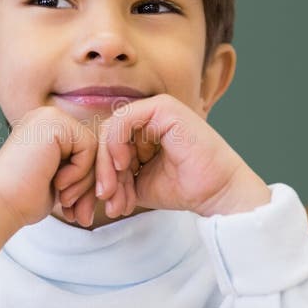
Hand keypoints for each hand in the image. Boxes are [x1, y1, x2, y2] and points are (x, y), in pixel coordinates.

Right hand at [0, 107, 98, 228]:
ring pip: (94, 149)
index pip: (86, 150)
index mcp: (46, 127)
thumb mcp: (61, 179)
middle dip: (89, 183)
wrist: (0, 205)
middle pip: (93, 148)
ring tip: (65, 198)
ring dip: (84, 181)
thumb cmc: (25, 199)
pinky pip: (89, 147)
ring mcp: (49, 116)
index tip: (75, 207)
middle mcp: (47, 116)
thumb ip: (80, 166)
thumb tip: (113, 170)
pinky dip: (79, 172)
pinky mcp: (53, 123)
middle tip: (79, 211)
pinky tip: (58, 182)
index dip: (86, 181)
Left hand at [58, 94, 270, 219]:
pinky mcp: (163, 107)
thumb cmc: (184, 188)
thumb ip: (116, 176)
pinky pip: (123, 120)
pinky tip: (123, 166)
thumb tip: (90, 185)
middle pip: (106, 137)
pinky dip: (116, 144)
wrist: (216, 193)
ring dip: (107, 163)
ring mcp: (157, 108)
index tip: (107, 200)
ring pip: (111, 130)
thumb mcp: (138, 183)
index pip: (108, 144)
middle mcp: (149, 116)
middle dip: (103, 171)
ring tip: (114, 190)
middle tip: (106, 197)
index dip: (102, 172)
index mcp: (144, 130)